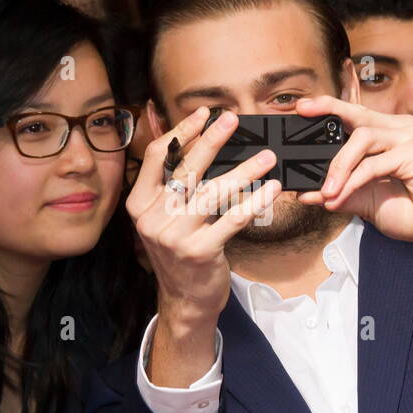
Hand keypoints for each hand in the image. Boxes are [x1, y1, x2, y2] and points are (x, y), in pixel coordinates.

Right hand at [126, 107, 281, 385]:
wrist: (185, 300)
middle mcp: (152, 217)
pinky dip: (255, 201)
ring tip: (267, 156)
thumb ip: (168, 176)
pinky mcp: (200, 251)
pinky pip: (233, 219)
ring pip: (213, 192)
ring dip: (244, 170)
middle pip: (186, 168)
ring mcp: (174, 235)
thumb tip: (169, 126)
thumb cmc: (180, 250)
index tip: (204, 113)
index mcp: (140, 203)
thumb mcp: (164, 214)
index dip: (182, 131)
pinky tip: (272, 188)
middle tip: (234, 119)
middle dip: (212, 140)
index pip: (158, 156)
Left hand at [296, 95, 412, 250]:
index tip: (301, 107)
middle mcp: (401, 128)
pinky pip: (373, 164)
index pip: (356, 113)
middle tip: (303, 127)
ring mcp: (410, 138)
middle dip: (327, 115)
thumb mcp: (364, 200)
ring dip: (338, 167)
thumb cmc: (411, 212)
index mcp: (389, 133)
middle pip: (357, 116)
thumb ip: (337, 193)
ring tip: (327, 192)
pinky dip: (353, 182)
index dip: (329, 106)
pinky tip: (341, 198)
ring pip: (362, 138)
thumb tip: (305, 192)